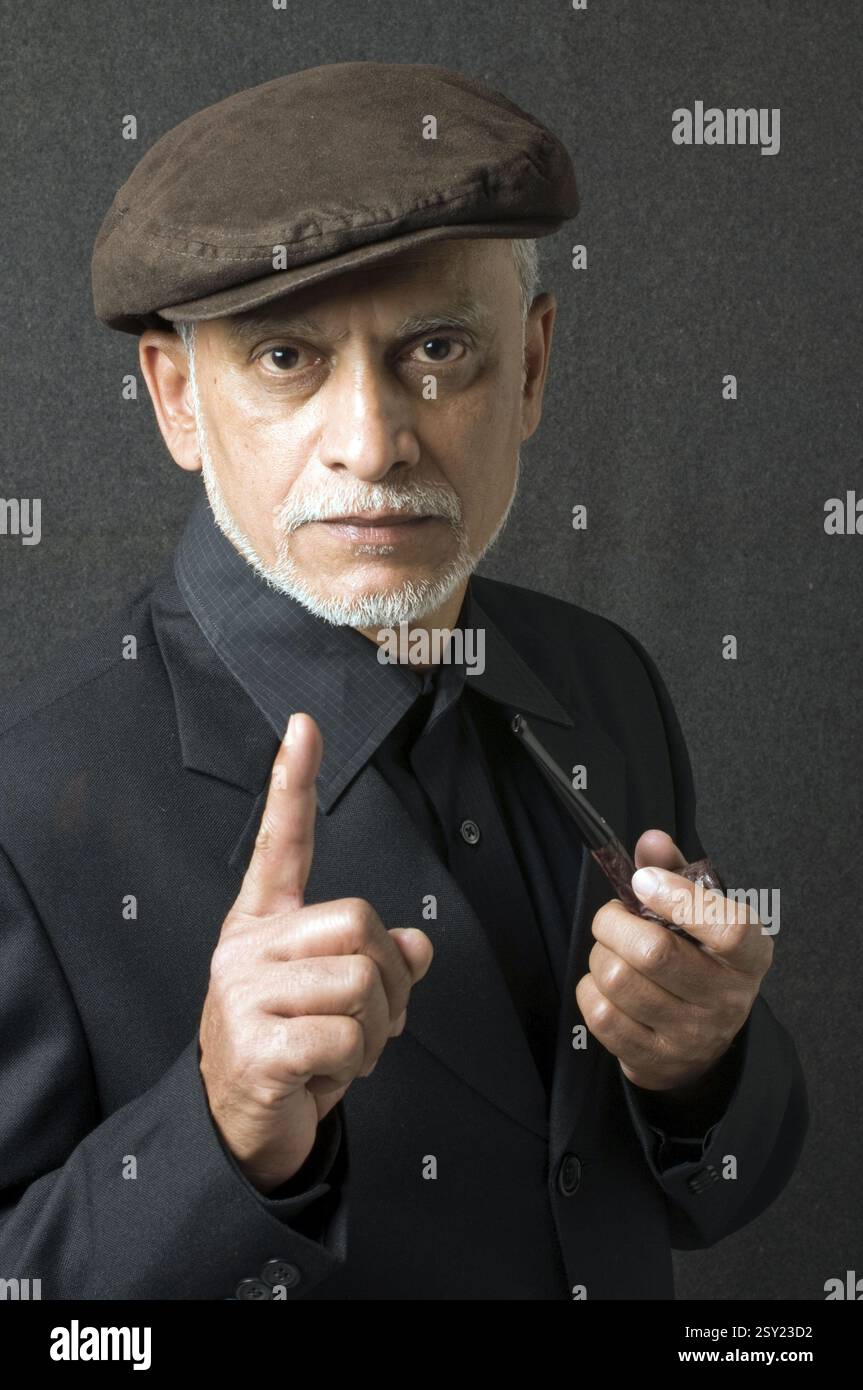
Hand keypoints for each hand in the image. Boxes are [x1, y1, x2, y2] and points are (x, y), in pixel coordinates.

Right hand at [199, 712, 433, 1192]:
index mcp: (264, 924)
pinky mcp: (256, 1046)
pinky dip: (359, 1064)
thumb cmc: (292, 1053)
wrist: (240, 1128)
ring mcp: (243, 994)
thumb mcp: (337, 999)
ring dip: (378, 1029)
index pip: (282, 842)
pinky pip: (348, 1037)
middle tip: (366, 1021)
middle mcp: (247, 947)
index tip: (304, 727)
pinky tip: (324, 1075)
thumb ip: (376, 959)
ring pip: (363, 980)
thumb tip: (418, 943)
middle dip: (389, 978)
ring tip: (343, 1051)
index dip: (293, 783)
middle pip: (361, 921)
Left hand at [575, 829, 772, 1093]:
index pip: (728, 928)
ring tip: (611, 951)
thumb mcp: (705, 917)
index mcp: (750, 956)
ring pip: (618, 980)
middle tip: (613, 918)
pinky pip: (600, 1014)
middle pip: (654, 953)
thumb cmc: (702, 963)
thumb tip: (651, 840)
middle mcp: (725, 999)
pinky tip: (605, 983)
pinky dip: (590, 988)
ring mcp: (689, 1035)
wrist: (705, 1044)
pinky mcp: (653, 1059)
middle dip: (614, 923)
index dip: (679, 898)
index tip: (644, 881)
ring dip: (600, 955)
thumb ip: (679, 872)